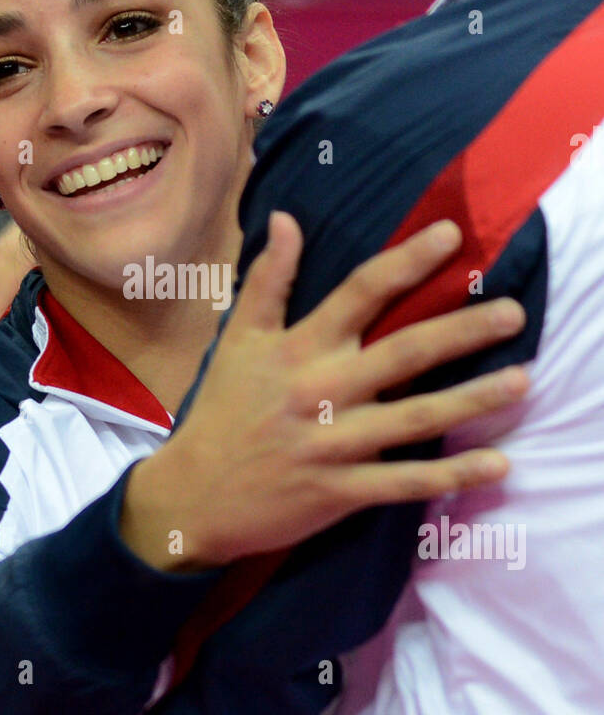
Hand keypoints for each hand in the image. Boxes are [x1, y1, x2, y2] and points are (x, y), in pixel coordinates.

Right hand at [121, 216, 528, 569]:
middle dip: (461, 331)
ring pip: (414, 418)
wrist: (192, 496)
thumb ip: (268, 280)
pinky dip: (450, 476)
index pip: (360, 292)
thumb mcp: (238, 340)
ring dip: (470, 401)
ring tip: (522, 382)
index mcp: (298, 348)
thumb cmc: (222, 412)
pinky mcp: (340, 491)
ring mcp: (332, 444)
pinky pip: (403, 481)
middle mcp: (320, 390)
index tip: (451, 235)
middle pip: (403, 352)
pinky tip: (497, 464)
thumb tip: (284, 218)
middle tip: (513, 313)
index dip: (407, 261)